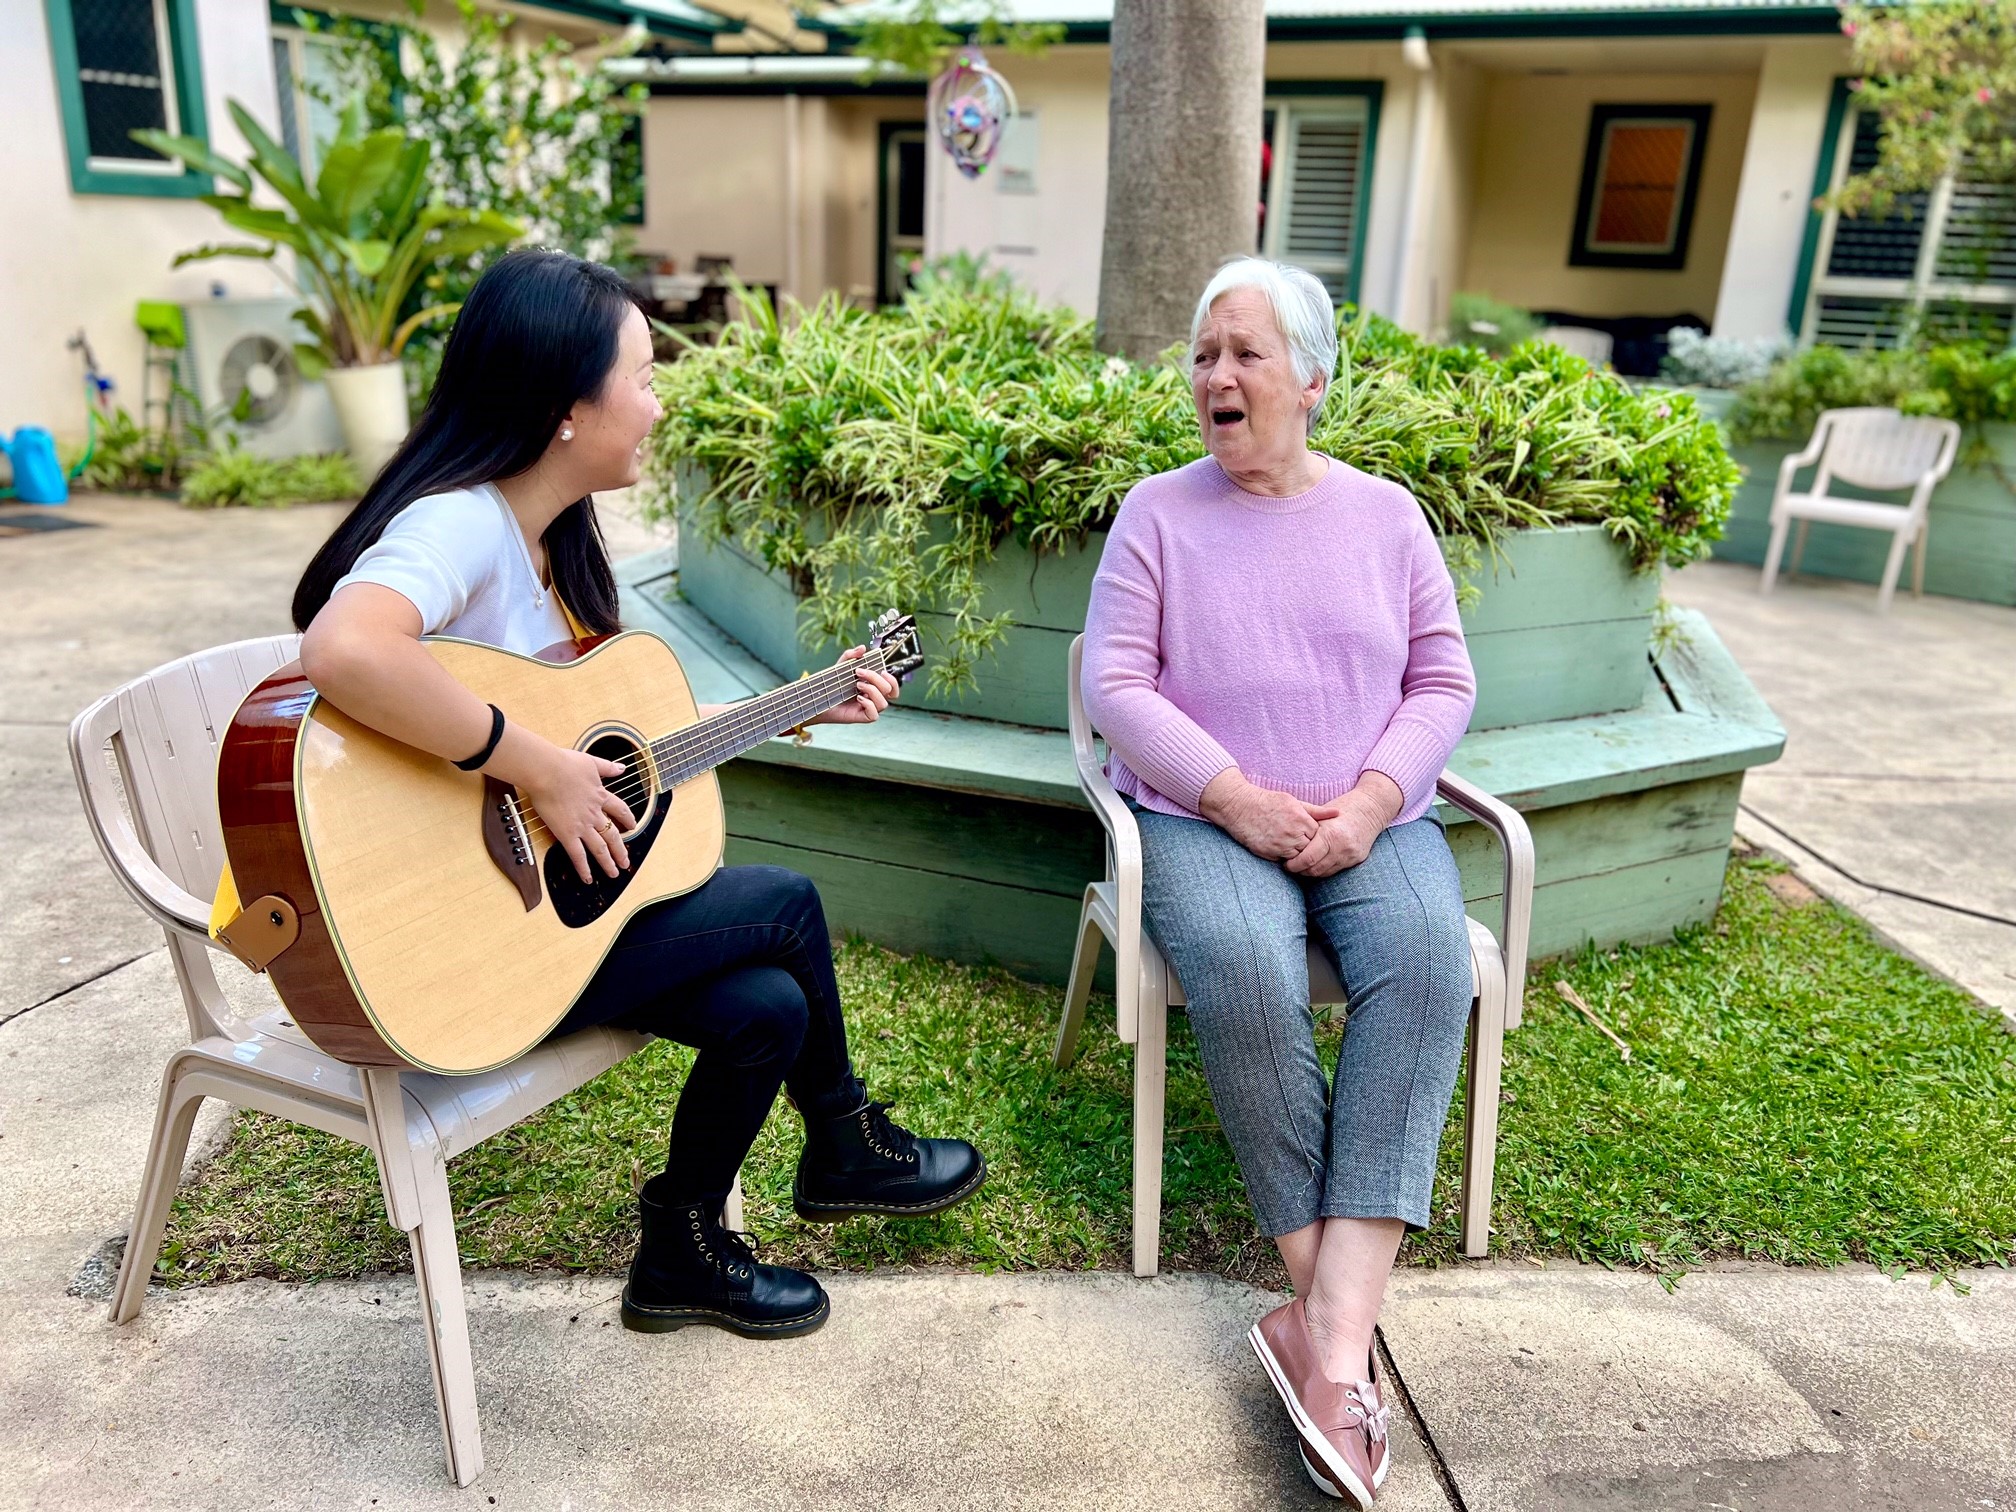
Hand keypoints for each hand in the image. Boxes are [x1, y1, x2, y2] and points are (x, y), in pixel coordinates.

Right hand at [519, 739, 633, 883]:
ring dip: (608, 863)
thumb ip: (607, 767)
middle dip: (621, 850)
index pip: (620, 810)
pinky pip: (578, 855)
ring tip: (614, 873)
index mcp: (600, 796)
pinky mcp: (567, 833)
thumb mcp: (591, 762)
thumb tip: (622, 768)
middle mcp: (595, 814)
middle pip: (613, 835)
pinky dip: (584, 869)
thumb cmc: (564, 763)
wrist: (547, 771)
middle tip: (625, 862)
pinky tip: (588, 879)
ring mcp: (582, 826)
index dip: (628, 819)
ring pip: (600, 849)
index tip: (632, 826)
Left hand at [809, 645, 900, 725]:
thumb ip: (850, 656)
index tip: (882, 671)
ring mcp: (868, 708)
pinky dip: (869, 705)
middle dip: (875, 678)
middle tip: (859, 672)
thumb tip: (862, 648)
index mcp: (873, 687)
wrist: (818, 698)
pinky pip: (874, 715)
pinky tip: (858, 698)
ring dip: (872, 691)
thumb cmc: (831, 685)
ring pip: (883, 704)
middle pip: (889, 691)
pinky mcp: (862, 717)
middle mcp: (873, 698)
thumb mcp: (840, 667)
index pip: (892, 687)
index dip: (892, 680)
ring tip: (857, 685)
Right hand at [1200, 770, 1337, 860]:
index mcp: (1301, 819)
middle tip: (1296, 839)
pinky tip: (1277, 846)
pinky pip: (1283, 860)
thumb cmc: (1268, 802)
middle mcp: (1293, 833)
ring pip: (1298, 857)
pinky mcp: (1269, 853)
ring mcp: (1281, 845)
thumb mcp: (1294, 802)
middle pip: (1310, 848)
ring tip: (1287, 843)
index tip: (1306, 832)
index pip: (1319, 835)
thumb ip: (1317, 811)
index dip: (1313, 835)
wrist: (1240, 806)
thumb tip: (1338, 813)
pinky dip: (1282, 856)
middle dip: (1306, 845)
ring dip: (1295, 853)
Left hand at [1285, 776, 1403, 877]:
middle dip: (1300, 870)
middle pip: (1314, 870)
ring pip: (1324, 873)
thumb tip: (1286, 843)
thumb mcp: (1321, 815)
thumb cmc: (1342, 808)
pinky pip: (1335, 870)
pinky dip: (1323, 869)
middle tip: (1290, 866)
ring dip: (1310, 872)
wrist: (1371, 809)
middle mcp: (1341, 847)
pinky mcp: (1356, 860)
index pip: (1307, 859)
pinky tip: (1316, 863)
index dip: (1293, 864)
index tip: (1285, 863)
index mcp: (1330, 834)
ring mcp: (1350, 855)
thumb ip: (1306, 831)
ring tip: (1301, 866)